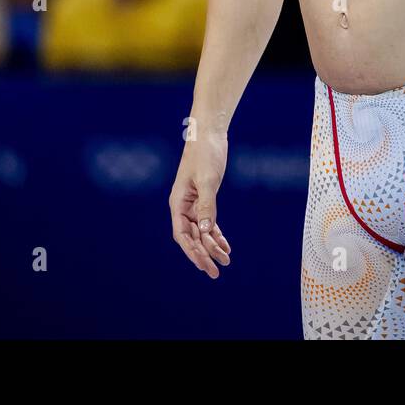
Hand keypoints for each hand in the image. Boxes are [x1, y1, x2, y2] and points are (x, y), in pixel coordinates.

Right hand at [168, 132, 231, 278]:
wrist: (209, 133)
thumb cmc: (205, 153)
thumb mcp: (208, 179)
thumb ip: (207, 205)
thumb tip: (205, 230)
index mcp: (178, 203)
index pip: (182, 235)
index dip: (193, 252)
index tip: (205, 265)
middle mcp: (183, 206)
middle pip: (192, 236)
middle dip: (204, 254)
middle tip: (217, 271)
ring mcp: (193, 202)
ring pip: (202, 231)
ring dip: (213, 245)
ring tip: (226, 260)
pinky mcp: (204, 197)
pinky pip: (209, 221)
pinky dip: (216, 233)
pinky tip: (225, 245)